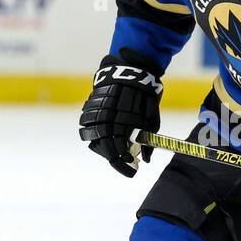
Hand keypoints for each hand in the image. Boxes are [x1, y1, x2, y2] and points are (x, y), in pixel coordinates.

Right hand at [77, 49, 162, 177]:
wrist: (132, 70)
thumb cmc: (146, 97)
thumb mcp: (152, 119)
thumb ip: (147, 141)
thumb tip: (146, 159)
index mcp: (122, 124)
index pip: (116, 152)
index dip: (122, 164)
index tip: (132, 171)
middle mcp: (106, 120)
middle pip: (103, 148)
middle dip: (114, 157)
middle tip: (125, 161)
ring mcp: (96, 112)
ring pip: (91, 136)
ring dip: (103, 144)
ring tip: (116, 145)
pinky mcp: (90, 104)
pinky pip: (87, 123)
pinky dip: (96, 130)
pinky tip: (108, 131)